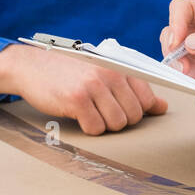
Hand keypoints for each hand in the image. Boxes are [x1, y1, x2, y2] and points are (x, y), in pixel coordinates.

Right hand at [0, 42, 166, 135]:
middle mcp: (111, 74)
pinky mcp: (77, 99)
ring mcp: (94, 86)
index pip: (148, 98)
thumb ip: (133, 89)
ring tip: (90, 113)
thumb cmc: (70, 72)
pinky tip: (78, 116)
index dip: (139, 111)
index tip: (124, 110)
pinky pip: (96, 128)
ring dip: (104, 125)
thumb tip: (162, 107)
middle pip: (134, 115)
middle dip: (120, 120)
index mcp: (121, 67)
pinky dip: (88, 128)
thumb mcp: (104, 73)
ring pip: (117, 124)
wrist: (33, 65)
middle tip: (101, 111)